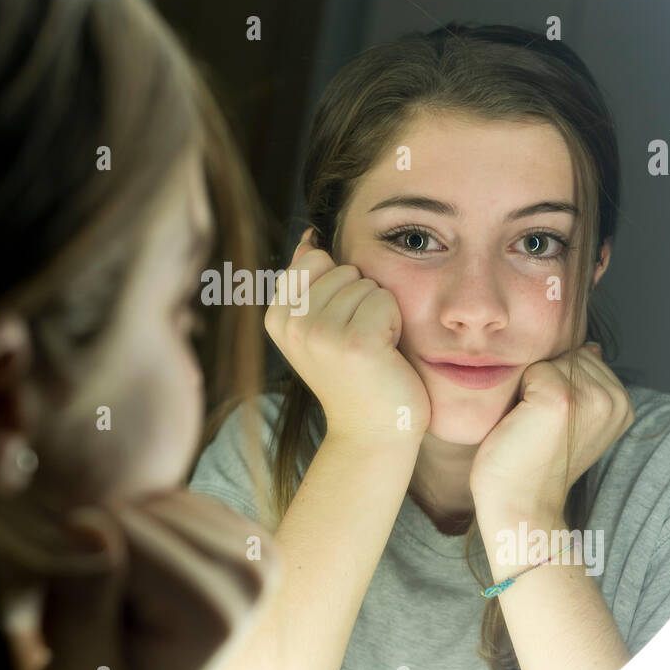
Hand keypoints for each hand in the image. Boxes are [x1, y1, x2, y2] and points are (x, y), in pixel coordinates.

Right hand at [27, 489, 279, 669]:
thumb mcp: (80, 665)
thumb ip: (83, 600)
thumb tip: (87, 522)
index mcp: (215, 612)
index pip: (124, 533)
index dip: (87, 564)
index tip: (97, 619)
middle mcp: (252, 576)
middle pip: (146, 510)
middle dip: (114, 548)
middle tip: (116, 609)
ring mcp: (259, 554)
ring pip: (161, 499)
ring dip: (131, 536)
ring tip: (132, 595)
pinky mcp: (251, 537)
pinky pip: (177, 500)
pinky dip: (152, 527)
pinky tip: (151, 575)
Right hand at [264, 227, 430, 441]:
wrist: (372, 432)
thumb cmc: (354, 375)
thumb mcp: (318, 325)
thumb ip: (309, 281)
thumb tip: (309, 237)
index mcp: (276, 317)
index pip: (313, 260)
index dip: (338, 286)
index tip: (337, 326)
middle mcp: (291, 324)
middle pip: (343, 268)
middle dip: (360, 297)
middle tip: (356, 341)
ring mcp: (320, 334)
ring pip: (366, 283)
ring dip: (378, 311)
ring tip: (370, 348)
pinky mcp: (355, 343)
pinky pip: (385, 300)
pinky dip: (393, 323)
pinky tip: (384, 354)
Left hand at [469, 343, 632, 522]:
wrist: (520, 503)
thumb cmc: (535, 459)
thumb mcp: (573, 419)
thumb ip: (585, 382)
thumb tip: (591, 347)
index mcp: (622, 402)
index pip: (581, 357)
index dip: (557, 384)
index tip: (554, 424)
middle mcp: (615, 398)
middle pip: (565, 354)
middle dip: (544, 381)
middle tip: (540, 425)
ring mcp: (591, 398)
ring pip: (549, 359)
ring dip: (530, 387)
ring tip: (533, 424)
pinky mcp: (562, 399)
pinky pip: (531, 369)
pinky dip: (519, 393)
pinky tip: (524, 424)